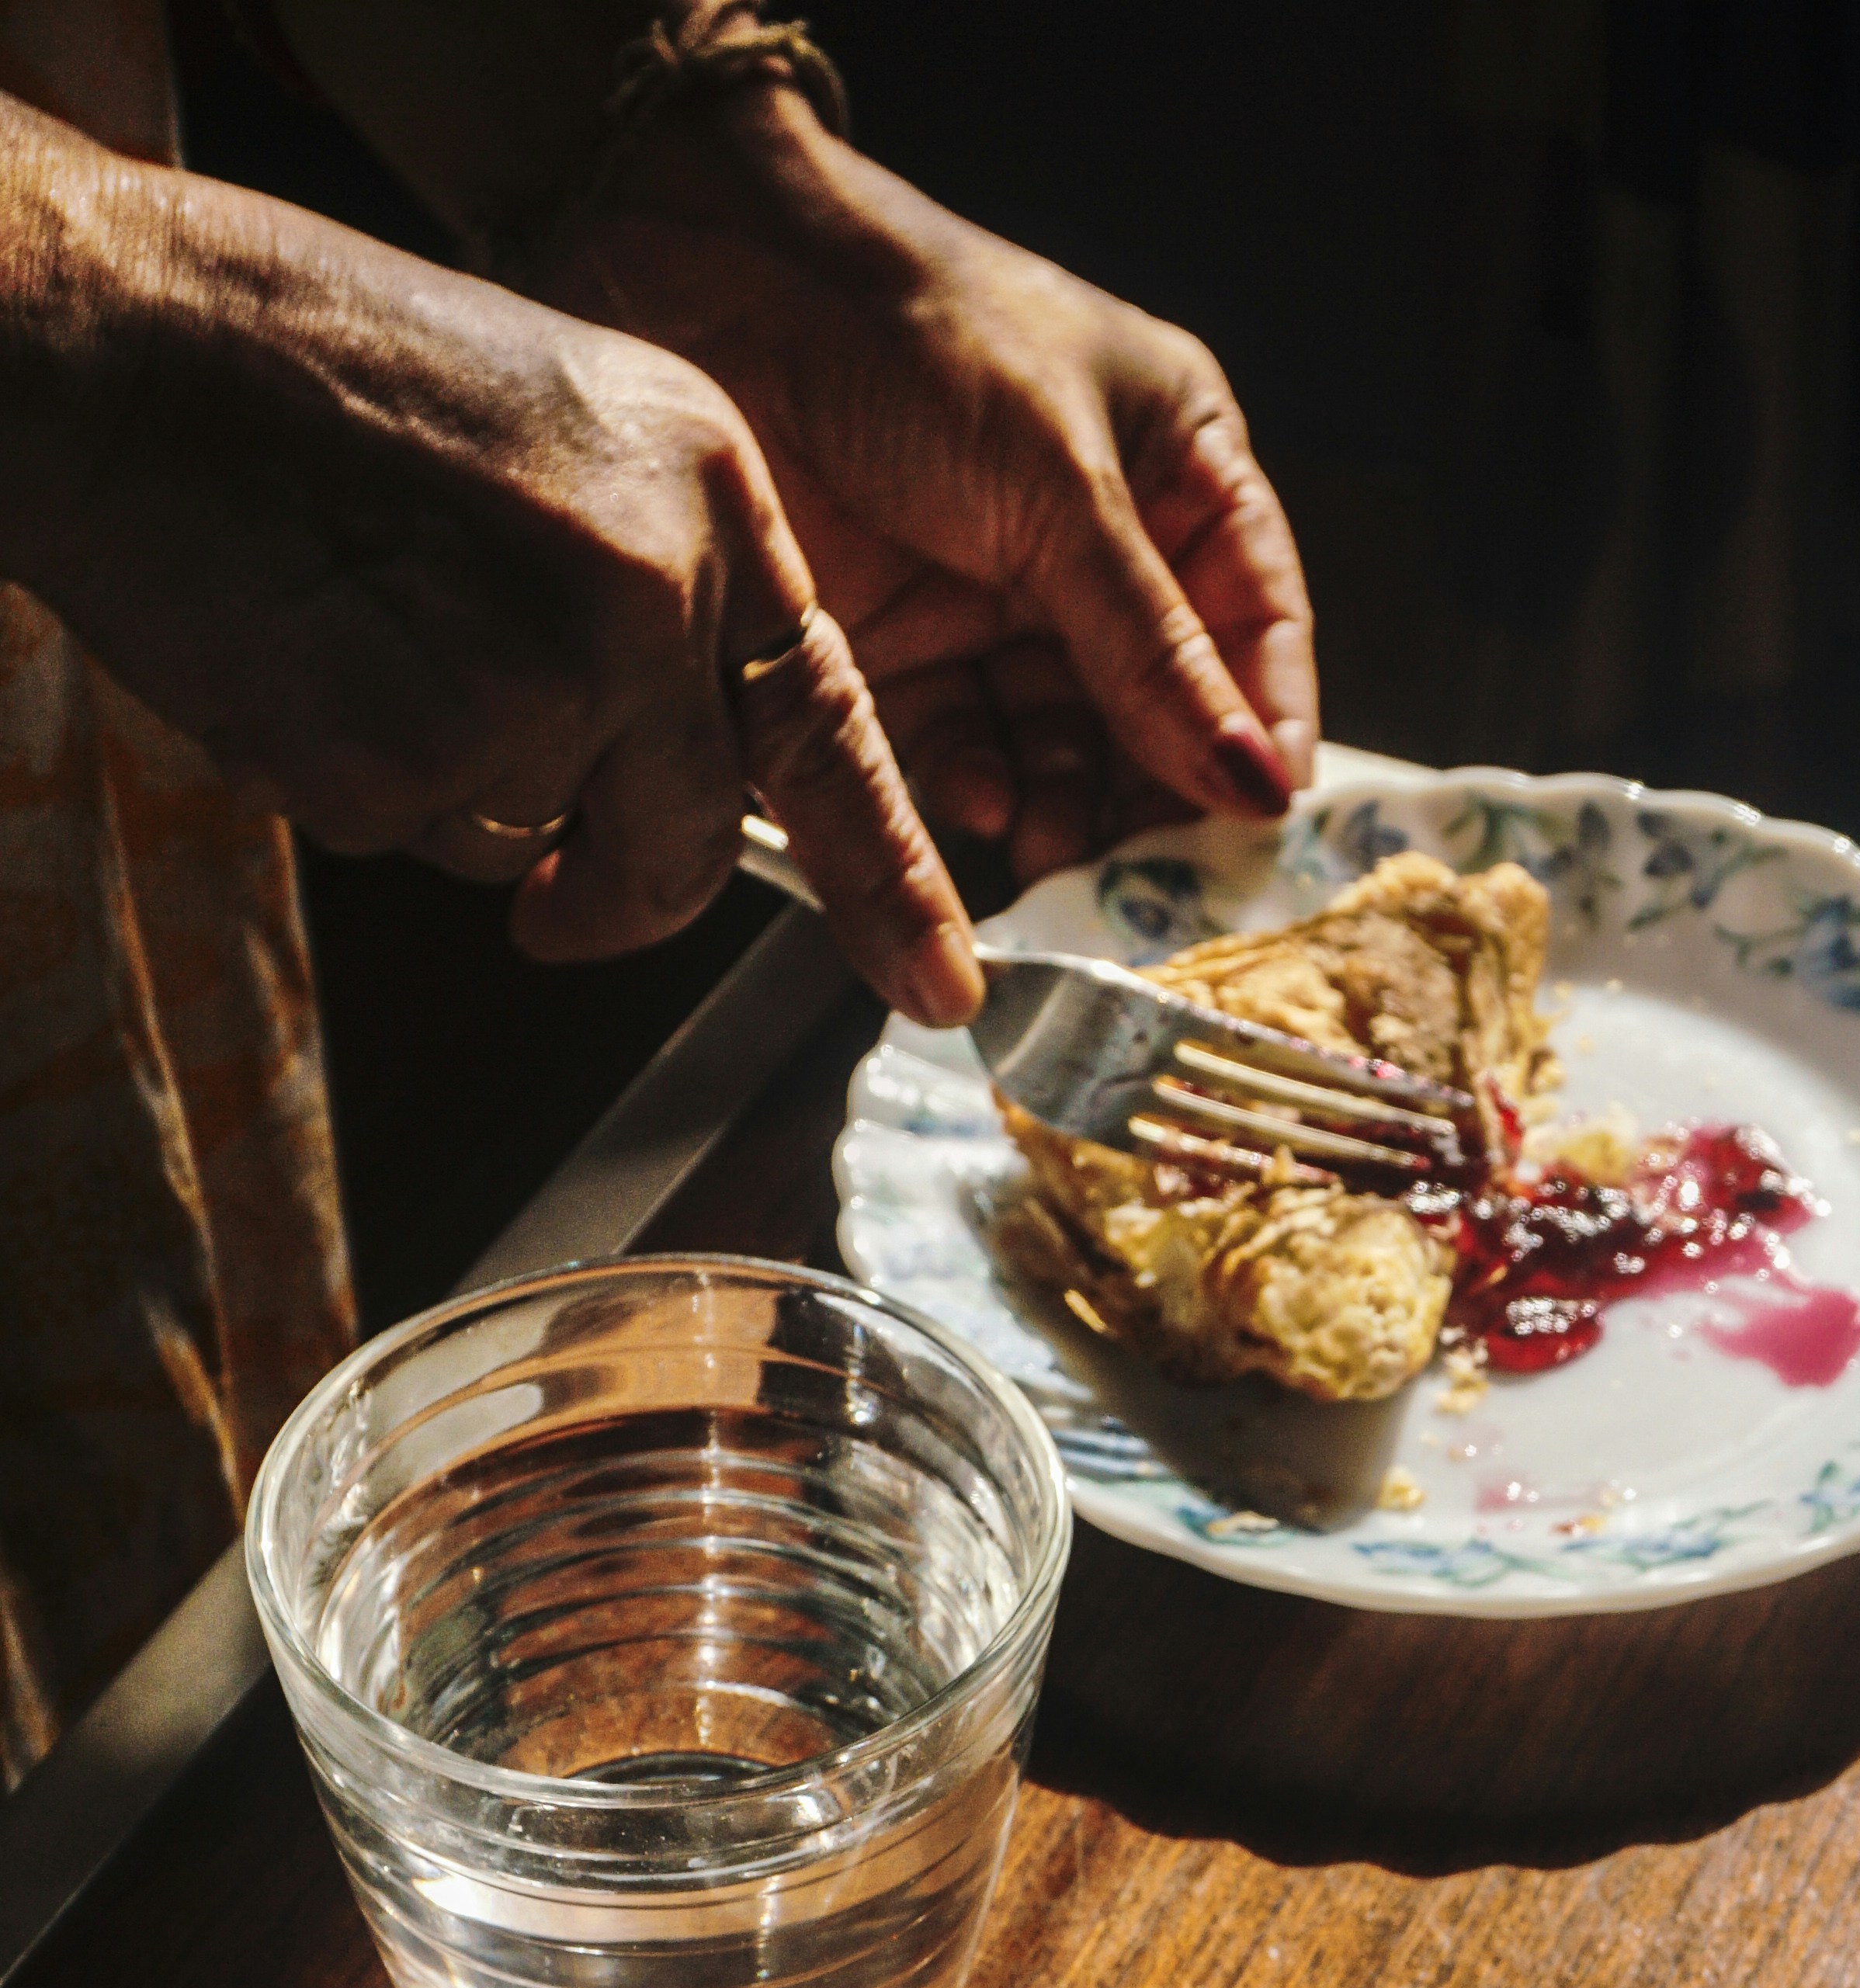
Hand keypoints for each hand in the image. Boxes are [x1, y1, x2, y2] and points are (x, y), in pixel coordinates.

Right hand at [0, 100, 982, 1012]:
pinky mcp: (419, 760)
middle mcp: (653, 587)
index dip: (890, 873)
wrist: (130, 344)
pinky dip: (362, 782)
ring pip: (540, 841)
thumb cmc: (316, 376)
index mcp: (708, 490)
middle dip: (620, 891)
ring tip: (368, 639)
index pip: (828, 722)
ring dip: (457, 792)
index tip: (938, 980)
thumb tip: (689, 757)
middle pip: (692, 835)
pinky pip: (422, 840)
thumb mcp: (557, 429)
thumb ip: (655, 586)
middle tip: (560, 907)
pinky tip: (311, 660)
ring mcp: (542, 681)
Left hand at [529, 88, 1318, 884]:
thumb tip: (1252, 781)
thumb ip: (1152, 647)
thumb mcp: (1059, 483)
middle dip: (1157, 798)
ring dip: (1066, 812)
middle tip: (1153, 885)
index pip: (1255, 622)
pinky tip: (976, 811)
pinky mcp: (899, 649)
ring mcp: (995, 601)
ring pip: (1064, 750)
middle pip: (1161, 713)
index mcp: (1174, 464)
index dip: (1266, 727)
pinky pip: (961, 753)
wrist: (710, 280)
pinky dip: (974, 794)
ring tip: (1054, 856)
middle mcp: (1097, 543)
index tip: (1265, 821)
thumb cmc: (905, 322)